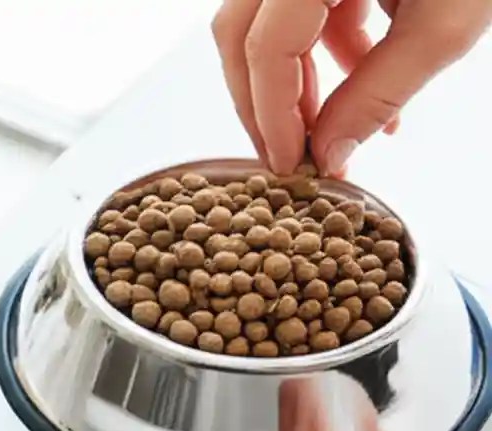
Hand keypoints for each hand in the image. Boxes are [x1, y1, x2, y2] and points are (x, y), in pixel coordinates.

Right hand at [211, 0, 491, 176]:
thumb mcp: (443, 26)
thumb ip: (380, 92)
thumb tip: (329, 153)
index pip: (267, 48)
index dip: (272, 114)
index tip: (289, 163)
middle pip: (240, 35)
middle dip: (261, 102)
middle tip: (287, 154)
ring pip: (262, 26)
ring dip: (292, 83)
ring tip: (330, 130)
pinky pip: (298, 11)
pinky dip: (321, 54)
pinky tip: (360, 89)